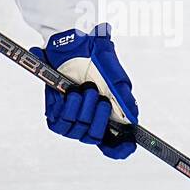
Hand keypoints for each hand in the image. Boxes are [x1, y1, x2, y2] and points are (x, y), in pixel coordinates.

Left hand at [33, 23, 137, 159]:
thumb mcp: (114, 75)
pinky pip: (58, 121)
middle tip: (97, 96)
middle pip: (94, 137)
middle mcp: (90, 118)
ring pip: (75, 130)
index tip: (128, 145)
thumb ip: (123, 98)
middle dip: (97, 118)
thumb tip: (134, 118)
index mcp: (108, 114)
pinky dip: (64, 106)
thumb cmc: (95, 56)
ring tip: (81, 89)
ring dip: (80, 109)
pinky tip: (68, 92)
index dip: (119, 148)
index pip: (112, 143)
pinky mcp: (55, 110)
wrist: (71, 40)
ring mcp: (72, 115)